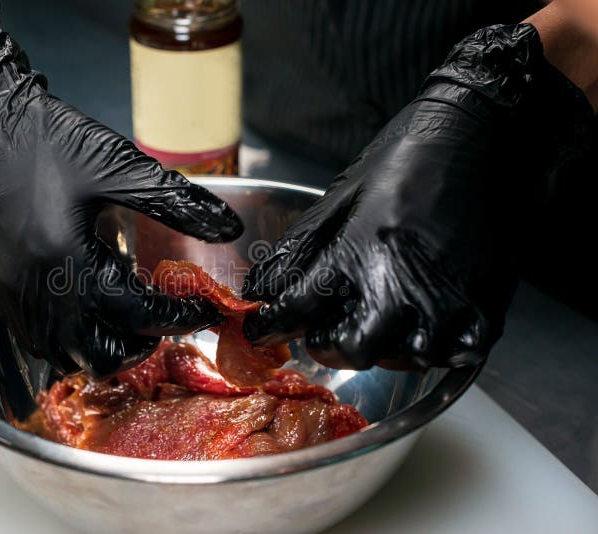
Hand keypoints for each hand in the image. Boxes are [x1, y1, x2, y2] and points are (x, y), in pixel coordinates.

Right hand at [0, 26, 242, 376]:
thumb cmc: (39, 137)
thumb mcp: (119, 165)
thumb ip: (176, 201)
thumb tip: (228, 228)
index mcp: (68, 262)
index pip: (138, 316)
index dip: (179, 317)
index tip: (203, 309)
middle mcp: (33, 290)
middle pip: (98, 354)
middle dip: (140, 345)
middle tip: (164, 319)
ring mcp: (6, 293)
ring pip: (61, 353)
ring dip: (100, 345)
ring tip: (126, 316)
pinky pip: (32, 335)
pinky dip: (66, 333)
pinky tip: (83, 303)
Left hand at [243, 24, 592, 369]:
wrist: (482, 135)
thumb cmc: (407, 160)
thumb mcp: (340, 196)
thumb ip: (298, 248)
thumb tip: (260, 287)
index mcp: (360, 249)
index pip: (299, 308)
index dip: (273, 325)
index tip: (265, 330)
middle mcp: (402, 281)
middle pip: (353, 349)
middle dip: (331, 346)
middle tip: (328, 330)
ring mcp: (448, 298)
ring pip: (406, 359)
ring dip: (385, 348)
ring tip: (380, 319)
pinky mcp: (487, 303)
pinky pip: (457, 354)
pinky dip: (437, 347)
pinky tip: (425, 322)